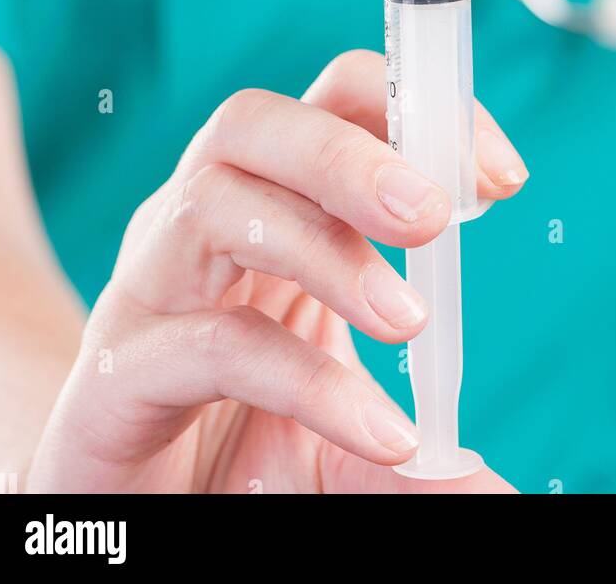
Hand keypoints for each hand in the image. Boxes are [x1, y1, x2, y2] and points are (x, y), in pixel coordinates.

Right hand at [27, 51, 526, 493]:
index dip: (411, 114)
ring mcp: (146, 290)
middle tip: (434, 212)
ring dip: (324, 247)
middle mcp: (195, 228)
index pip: (328, 107)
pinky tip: (379, 430)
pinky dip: (304, 379)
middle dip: (350, 152)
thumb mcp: (334, 442)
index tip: (500, 177)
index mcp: (262, 209)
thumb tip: (495, 489)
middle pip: (252, 125)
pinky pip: (207, 343)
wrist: (119, 508)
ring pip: (214, 203)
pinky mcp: (115, 371)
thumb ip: (407, 455)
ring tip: (409, 320)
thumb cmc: (227, 445)